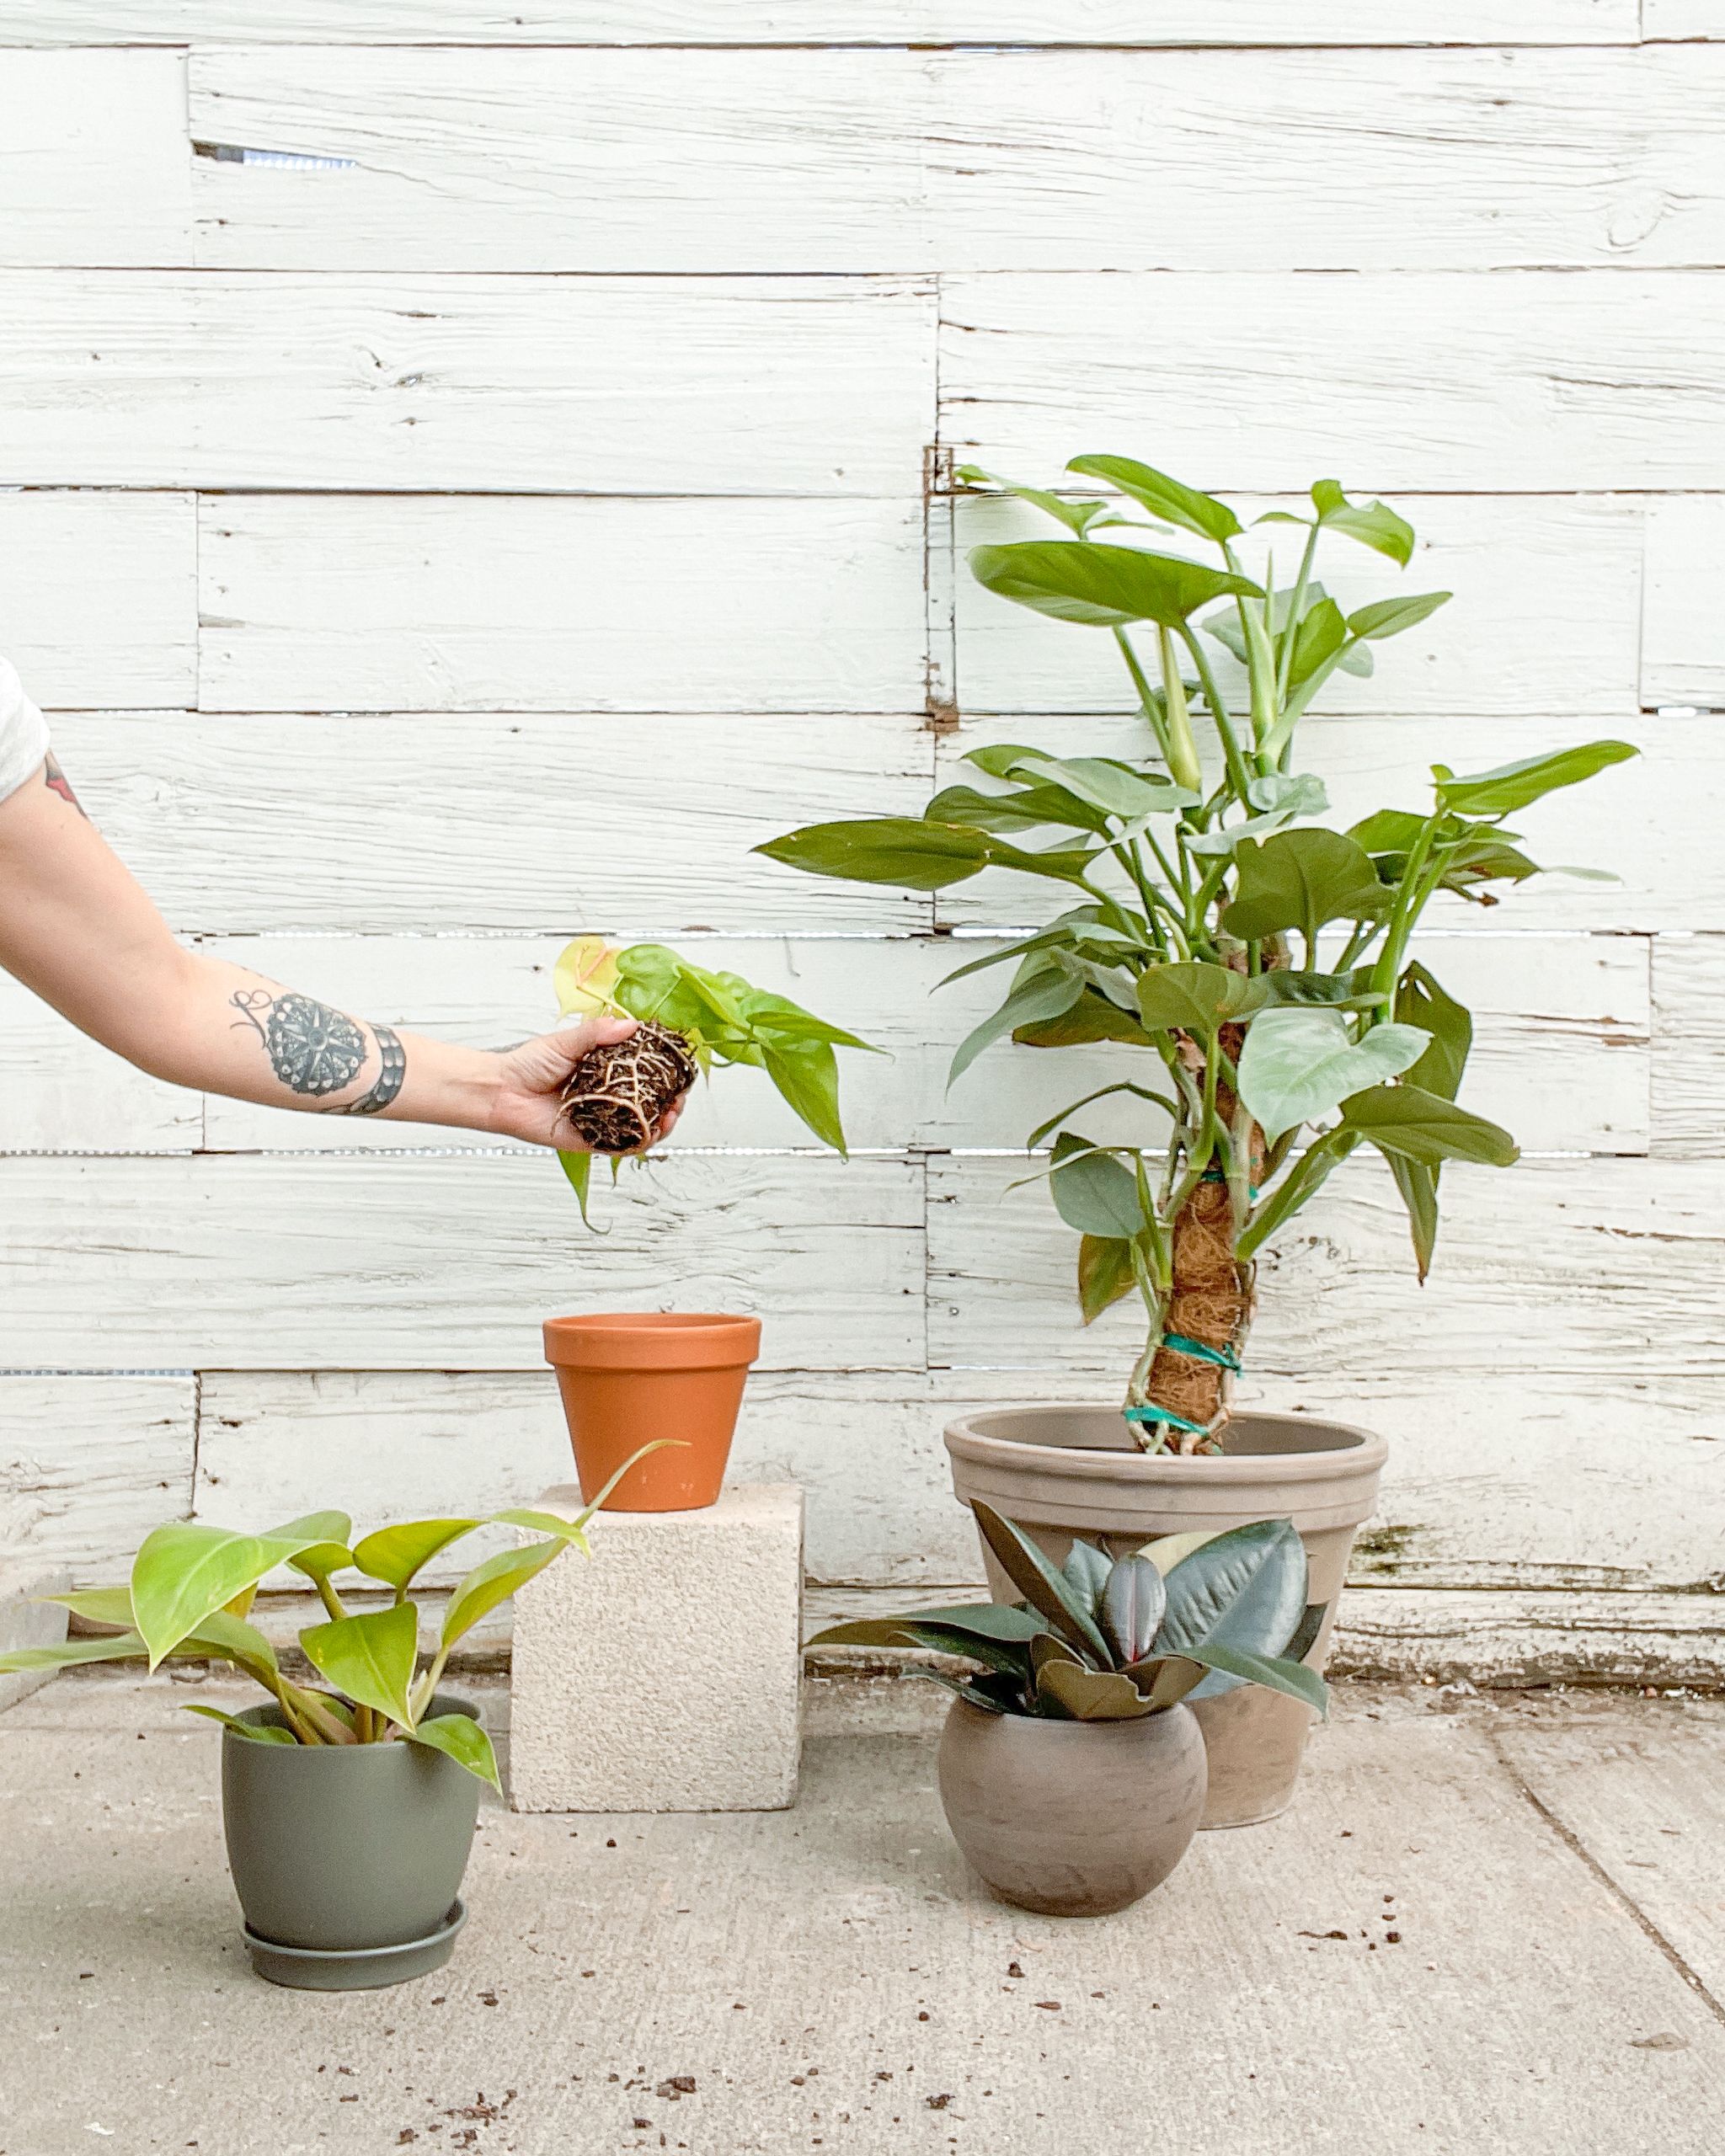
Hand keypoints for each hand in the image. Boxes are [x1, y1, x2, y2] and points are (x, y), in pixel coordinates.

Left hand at [486, 1018, 688, 1151]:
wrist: (501, 1091)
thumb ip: (597, 1033)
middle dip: (673, 1099)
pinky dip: (643, 1140)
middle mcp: (610, 1096)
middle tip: (680, 1093)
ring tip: (672, 1112)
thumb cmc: (528, 1064)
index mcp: (608, 1071)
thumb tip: (630, 1024)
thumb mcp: (566, 1041)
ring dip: (664, 1121)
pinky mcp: (594, 1141)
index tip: (680, 1066)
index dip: (667, 1071)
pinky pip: (625, 1145)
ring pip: (644, 1126)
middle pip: (653, 1102)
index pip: (647, 1072)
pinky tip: (654, 1130)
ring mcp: (604, 1119)